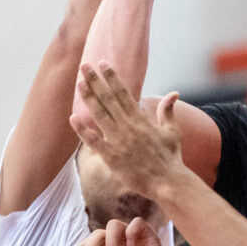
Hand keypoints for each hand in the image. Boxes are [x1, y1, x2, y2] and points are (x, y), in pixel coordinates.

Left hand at [70, 62, 183, 199]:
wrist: (168, 181)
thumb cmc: (170, 157)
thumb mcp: (172, 130)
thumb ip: (168, 111)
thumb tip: (173, 94)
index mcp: (141, 119)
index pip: (123, 92)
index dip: (112, 77)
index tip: (103, 63)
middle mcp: (128, 126)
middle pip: (109, 99)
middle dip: (96, 81)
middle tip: (85, 66)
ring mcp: (119, 141)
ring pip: (100, 115)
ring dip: (89, 98)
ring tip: (79, 83)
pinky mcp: (112, 158)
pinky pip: (94, 141)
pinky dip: (83, 130)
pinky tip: (73, 119)